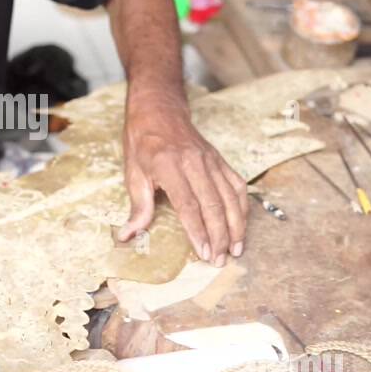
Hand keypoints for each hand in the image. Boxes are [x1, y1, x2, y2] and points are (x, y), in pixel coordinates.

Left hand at [119, 109, 248, 266]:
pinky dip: (242, 208)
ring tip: (235, 250)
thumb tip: (128, 236)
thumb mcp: (133, 173)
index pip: (188, 205)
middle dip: (220, 236)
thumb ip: (138, 207)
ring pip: (230, 197)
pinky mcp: (220, 160)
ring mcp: (210, 160)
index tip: (204, 253)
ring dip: (235, 226)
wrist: (158, 111)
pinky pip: (236, 186)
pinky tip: (241, 226)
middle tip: (219, 260)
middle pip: (214, 205)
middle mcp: (194, 163)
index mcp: (168, 166)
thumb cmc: (142, 144)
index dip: (198, 231)